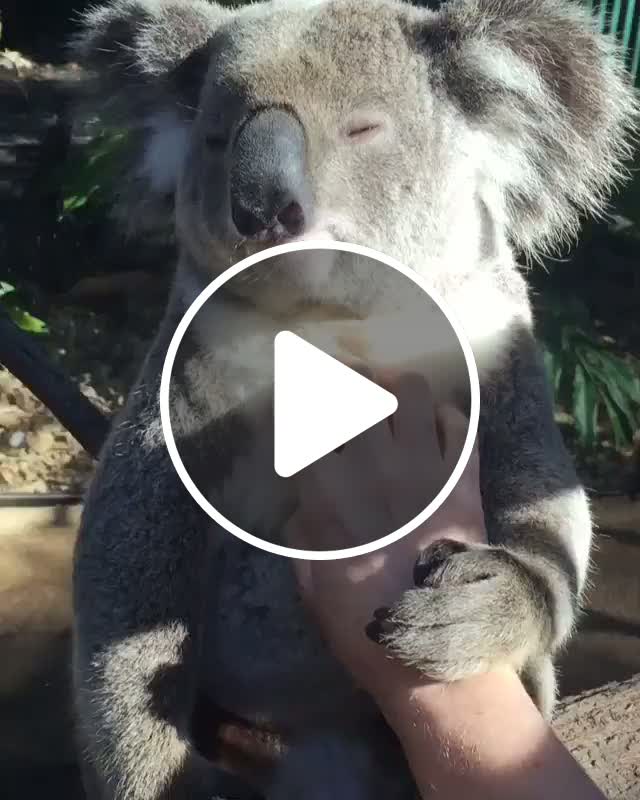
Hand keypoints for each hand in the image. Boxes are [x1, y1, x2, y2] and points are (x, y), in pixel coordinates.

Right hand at [284, 372, 486, 697]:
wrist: (435, 653)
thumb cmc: (361, 621)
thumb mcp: (309, 579)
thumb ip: (302, 528)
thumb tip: (306, 498)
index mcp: (329, 488)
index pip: (306, 416)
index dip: (299, 393)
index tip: (297, 384)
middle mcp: (375, 463)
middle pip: (356, 386)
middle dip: (343, 373)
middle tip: (343, 376)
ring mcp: (425, 466)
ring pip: (409, 390)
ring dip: (394, 386)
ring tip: (388, 393)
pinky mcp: (464, 478)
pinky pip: (457, 423)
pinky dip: (443, 416)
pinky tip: (433, 426)